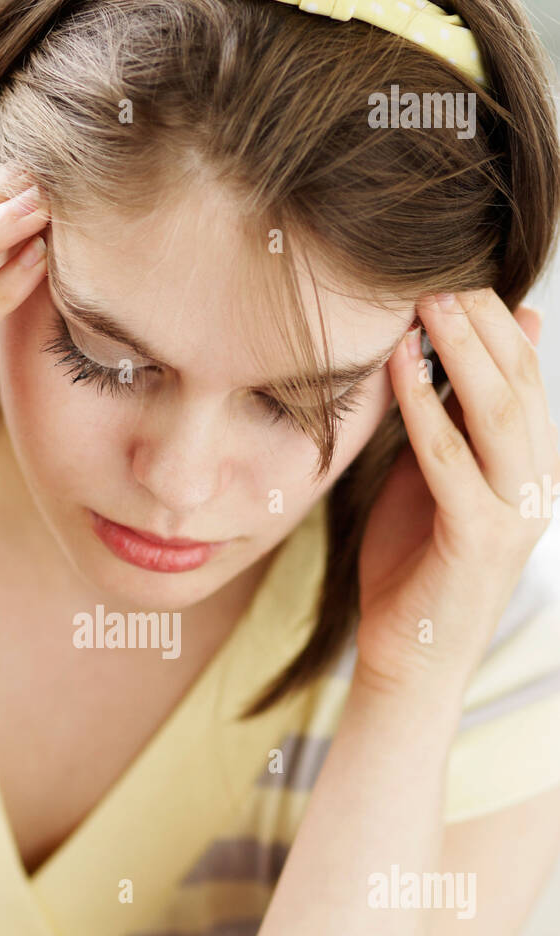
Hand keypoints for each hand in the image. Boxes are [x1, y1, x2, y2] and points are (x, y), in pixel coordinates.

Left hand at [353, 288, 559, 698]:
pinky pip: (450, 456)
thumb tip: (450, 353)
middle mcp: (536, 481)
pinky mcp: (479, 535)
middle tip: (435, 277)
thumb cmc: (414, 566)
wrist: (412, 657)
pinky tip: (400, 368)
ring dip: (459, 349)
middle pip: (518, 379)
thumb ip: (445, 420)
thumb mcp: (432, 478)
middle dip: (479, 322)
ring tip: (424, 302)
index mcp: (532, 463)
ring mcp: (515, 509)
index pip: (524, 374)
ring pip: (496, 408)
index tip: (446, 281)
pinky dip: (425, 406)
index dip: (491, 322)